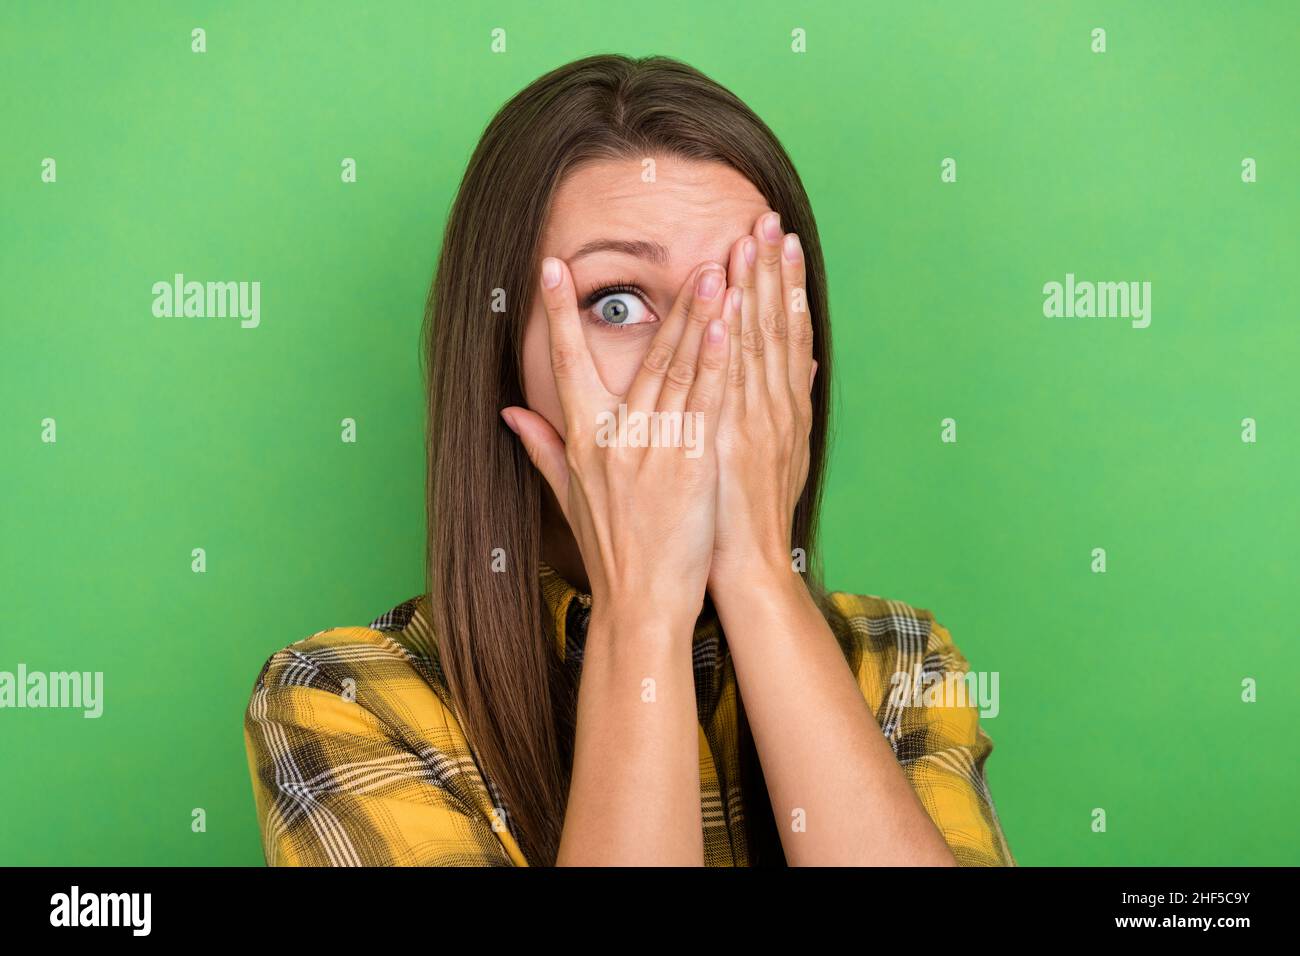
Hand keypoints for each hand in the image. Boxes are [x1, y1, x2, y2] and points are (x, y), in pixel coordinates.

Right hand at [502, 256, 739, 620]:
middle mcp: (614, 438)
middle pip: (644, 357)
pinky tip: (730, 327)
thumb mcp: (567, 496)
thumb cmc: (609, 551)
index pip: (565, 364)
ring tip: (720, 272)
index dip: (558, 313)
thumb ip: (539, 447)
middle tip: (694, 256)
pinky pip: (706, 404)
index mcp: (582, 440)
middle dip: (671, 303)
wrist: (641, 603)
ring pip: (679, 372)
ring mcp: (653, 450)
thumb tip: (507, 411)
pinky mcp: (690, 467)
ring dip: (702, 319)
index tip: (550, 268)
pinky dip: (717, 363)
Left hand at [709, 210, 816, 590]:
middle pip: (778, 326)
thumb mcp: (779, 454)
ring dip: (758, 290)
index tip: (780, 240)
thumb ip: (788, 404)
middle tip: (769, 219)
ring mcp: (761, 422)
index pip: (787, 333)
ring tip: (755, 241)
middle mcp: (779, 407)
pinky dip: (738, 344)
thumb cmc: (749, 513)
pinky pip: (738, 383)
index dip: (785, 284)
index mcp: (785, 407)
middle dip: (774, 270)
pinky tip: (735, 307)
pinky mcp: (739, 442)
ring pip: (762, 344)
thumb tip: (803, 363)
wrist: (747, 564)